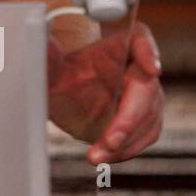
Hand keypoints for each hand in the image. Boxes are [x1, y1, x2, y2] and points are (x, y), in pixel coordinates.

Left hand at [46, 20, 163, 163]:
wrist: (68, 90)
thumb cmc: (64, 72)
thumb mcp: (53, 66)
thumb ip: (50, 57)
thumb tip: (42, 45)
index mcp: (118, 44)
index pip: (140, 38)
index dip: (149, 52)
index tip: (153, 69)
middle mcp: (138, 67)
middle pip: (146, 90)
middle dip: (129, 119)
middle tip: (111, 141)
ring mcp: (148, 95)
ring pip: (148, 118)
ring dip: (125, 141)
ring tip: (97, 156)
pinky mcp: (147, 118)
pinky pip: (145, 135)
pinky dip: (127, 149)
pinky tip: (106, 156)